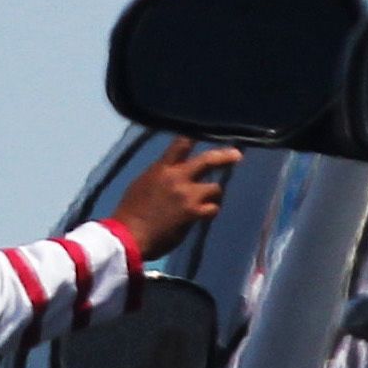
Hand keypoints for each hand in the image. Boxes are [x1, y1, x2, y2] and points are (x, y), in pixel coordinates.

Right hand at [110, 136, 241, 261]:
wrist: (130, 237)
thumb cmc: (130, 212)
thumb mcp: (142, 184)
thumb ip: (162, 175)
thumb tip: (175, 172)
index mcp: (162, 169)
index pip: (181, 144)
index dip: (195, 135)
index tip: (207, 130)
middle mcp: (177, 178)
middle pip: (207, 160)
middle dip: (224, 157)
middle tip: (237, 155)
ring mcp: (187, 196)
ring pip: (215, 188)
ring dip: (213, 195)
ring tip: (207, 201)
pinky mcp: (193, 214)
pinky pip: (212, 209)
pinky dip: (210, 211)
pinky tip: (203, 215)